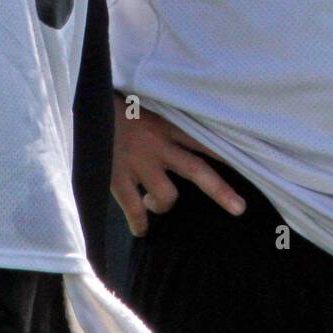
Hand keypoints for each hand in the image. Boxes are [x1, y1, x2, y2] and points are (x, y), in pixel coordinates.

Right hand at [111, 95, 245, 236]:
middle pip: (198, 171)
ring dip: (163, 204)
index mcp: (164, 123)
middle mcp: (157, 145)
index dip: (226, 150)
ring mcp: (138, 164)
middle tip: (240, 209)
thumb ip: (156, 114)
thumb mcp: (139, 102)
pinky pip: (136, 211)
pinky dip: (140, 224)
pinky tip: (140, 229)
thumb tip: (168, 115)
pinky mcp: (117, 178)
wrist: (78, 108)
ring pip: (168, 197)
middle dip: (220, 191)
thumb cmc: (109, 102)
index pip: (203, 137)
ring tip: (154, 204)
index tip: (253, 158)